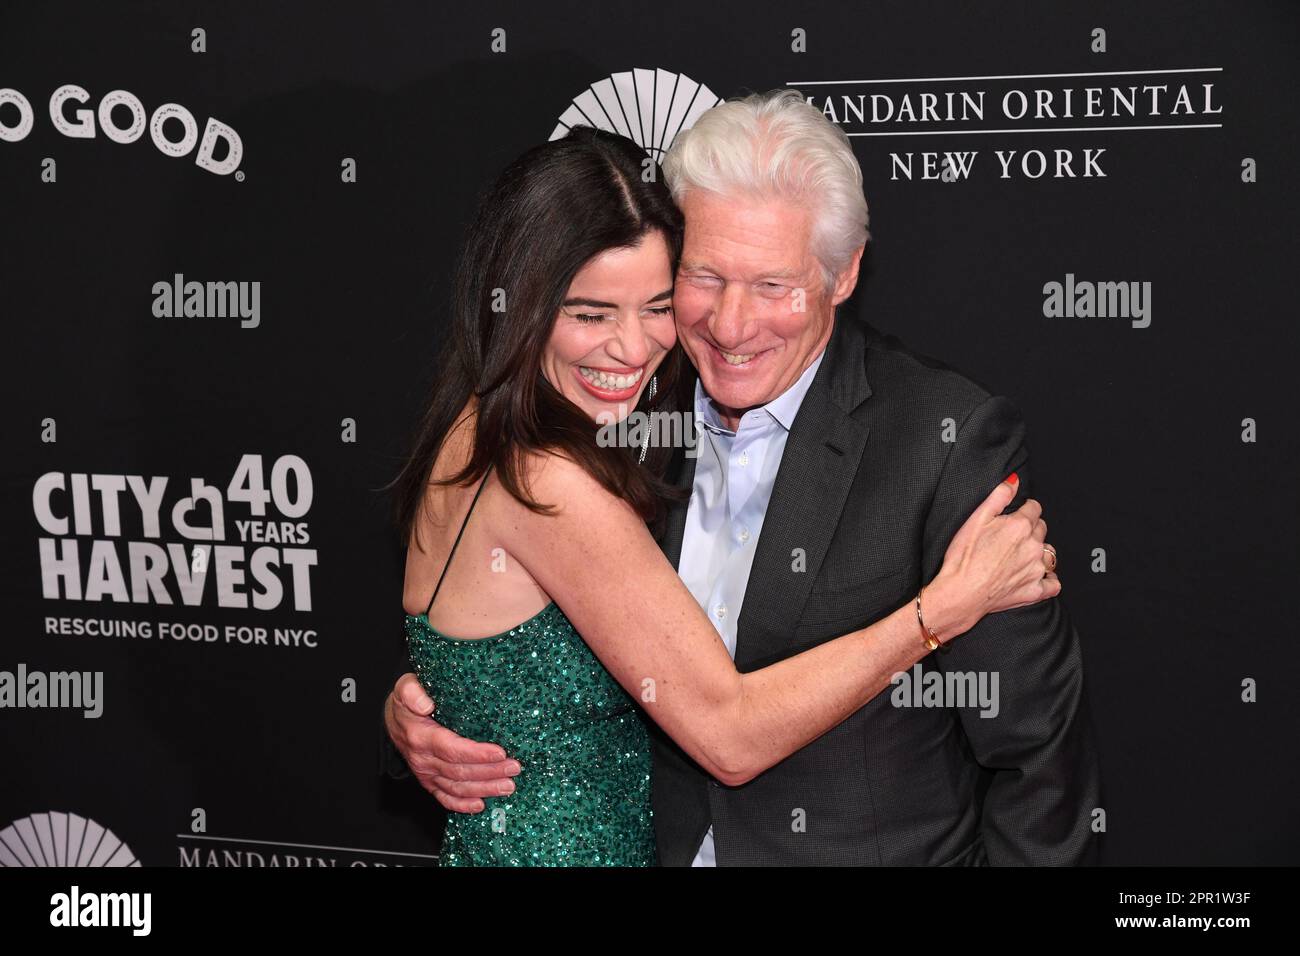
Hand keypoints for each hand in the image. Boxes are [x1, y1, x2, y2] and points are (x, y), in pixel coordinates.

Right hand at [383, 672, 521, 812]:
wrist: (393, 720)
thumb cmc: (406, 701)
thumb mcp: (404, 687)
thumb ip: (411, 692)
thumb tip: (425, 703)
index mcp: (421, 737)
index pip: (452, 749)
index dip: (477, 754)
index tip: (500, 753)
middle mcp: (423, 759)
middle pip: (459, 771)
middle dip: (489, 772)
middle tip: (514, 768)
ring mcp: (426, 773)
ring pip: (456, 787)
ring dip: (484, 789)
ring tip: (508, 786)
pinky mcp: (429, 782)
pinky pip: (444, 797)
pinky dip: (462, 805)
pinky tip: (480, 805)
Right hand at [923, 474, 1059, 641]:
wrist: (959, 593)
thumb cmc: (963, 558)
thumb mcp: (976, 518)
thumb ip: (999, 496)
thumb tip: (1014, 480)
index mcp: (1020, 526)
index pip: (1034, 508)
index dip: (1024, 510)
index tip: (1016, 516)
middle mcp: (1033, 546)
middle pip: (1042, 529)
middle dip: (1031, 529)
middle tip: (1011, 537)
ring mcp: (1036, 570)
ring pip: (1049, 554)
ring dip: (1040, 552)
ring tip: (1021, 557)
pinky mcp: (1035, 591)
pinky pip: (1053, 584)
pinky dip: (1049, 580)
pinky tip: (1038, 577)